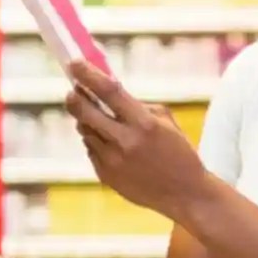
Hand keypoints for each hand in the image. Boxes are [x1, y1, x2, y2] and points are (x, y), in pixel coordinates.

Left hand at [64, 60, 211, 219]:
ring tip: (101, 120)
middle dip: (75, 98)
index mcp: (144, 123)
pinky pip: (91, 150)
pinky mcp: (106, 176)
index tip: (74, 63)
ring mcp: (113, 161)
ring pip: (85, 131)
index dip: (88, 75)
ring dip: (87, 121)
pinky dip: (95, 141)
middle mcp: (125, 142)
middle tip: (72, 91)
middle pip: (85, 112)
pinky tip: (111, 143)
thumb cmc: (179, 152)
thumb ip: (136, 105)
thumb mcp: (165, 121)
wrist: (185, 193)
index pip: (108, 92)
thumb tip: (104, 93)